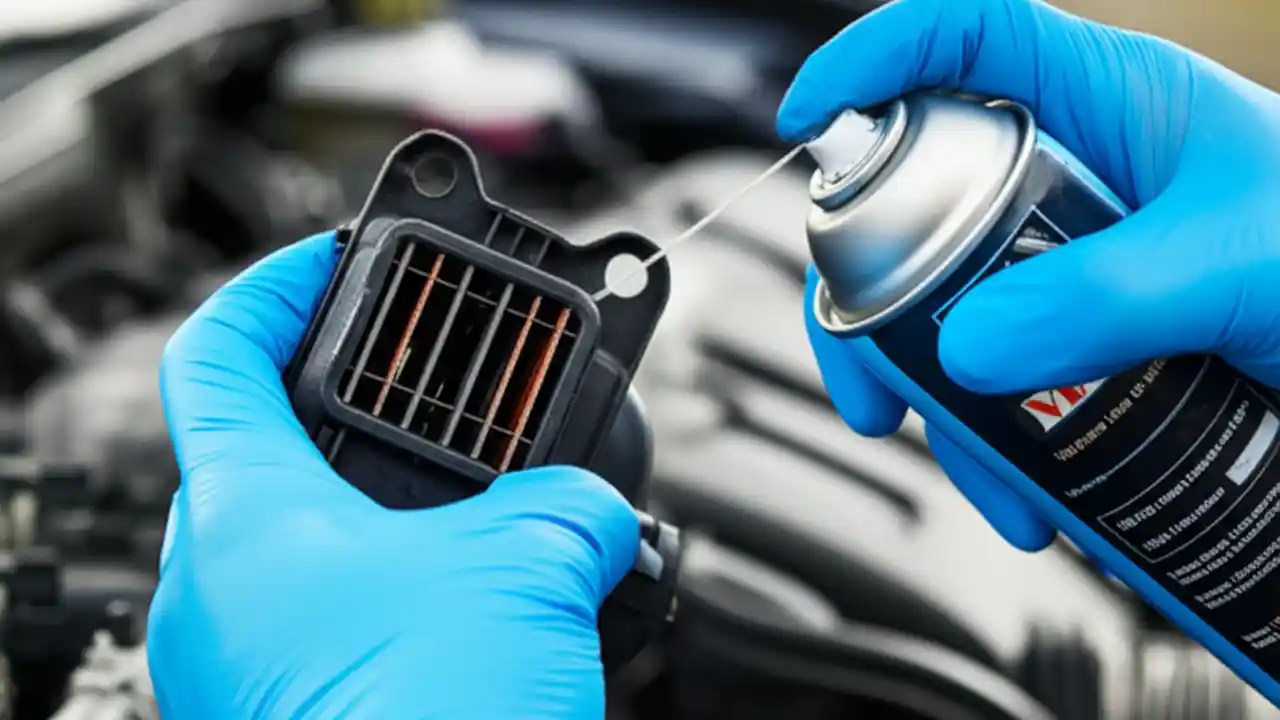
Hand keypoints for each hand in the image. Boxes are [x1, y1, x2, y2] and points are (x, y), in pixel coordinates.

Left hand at [148, 233, 637, 718]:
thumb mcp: (528, 574)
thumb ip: (570, 507)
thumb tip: (599, 510)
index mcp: (247, 522)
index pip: (215, 357)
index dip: (268, 291)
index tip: (321, 266)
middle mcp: (221, 591)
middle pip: (264, 451)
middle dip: (349, 416)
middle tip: (414, 396)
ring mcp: (247, 661)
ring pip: (304, 547)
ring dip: (380, 514)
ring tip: (460, 503)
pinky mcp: (293, 711)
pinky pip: (330, 618)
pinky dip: (393, 588)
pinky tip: (467, 599)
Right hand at [779, 0, 1279, 550]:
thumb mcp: (1241, 263)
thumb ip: (1108, 297)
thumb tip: (966, 350)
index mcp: (1105, 102)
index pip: (962, 38)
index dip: (872, 59)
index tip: (806, 119)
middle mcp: (1067, 174)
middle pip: (912, 202)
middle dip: (871, 302)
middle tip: (874, 389)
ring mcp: (1066, 258)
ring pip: (944, 311)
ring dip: (941, 406)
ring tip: (999, 491)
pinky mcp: (1078, 333)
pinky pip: (996, 375)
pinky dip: (992, 441)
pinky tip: (1030, 495)